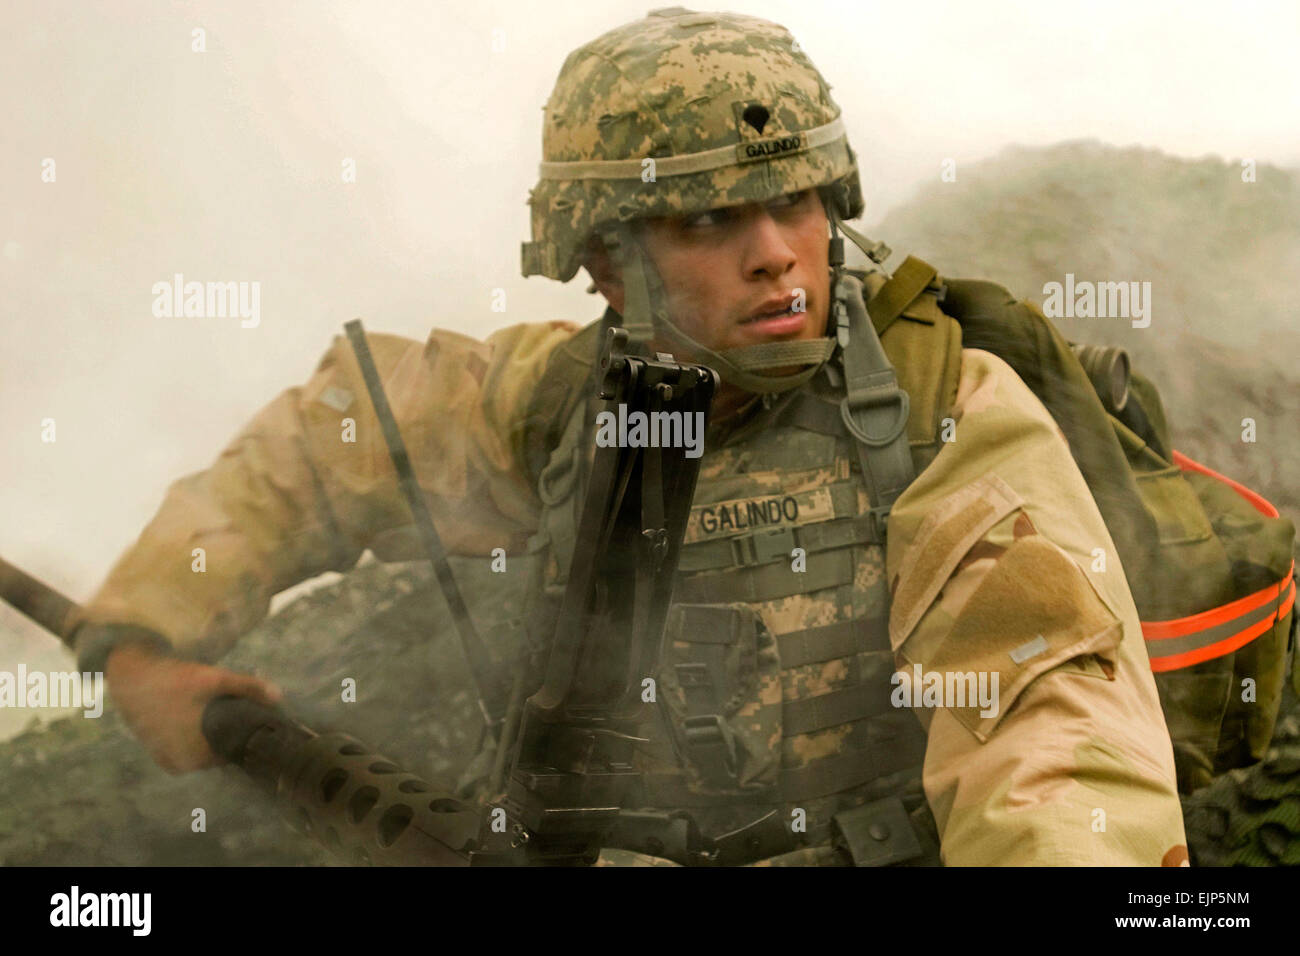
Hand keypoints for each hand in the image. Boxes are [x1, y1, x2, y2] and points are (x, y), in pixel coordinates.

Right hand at [105, 642, 282, 773]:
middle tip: (235, 711)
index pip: (236, 753)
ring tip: (218, 713)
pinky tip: (201, 721)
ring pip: (204, 751)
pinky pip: (188, 751)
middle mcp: (184, 765)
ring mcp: (169, 761)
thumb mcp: (213, 680)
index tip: (254, 720)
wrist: (131, 677)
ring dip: (213, 737)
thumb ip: (247, 688)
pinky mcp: (159, 754)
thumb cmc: (174, 680)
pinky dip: (196, 739)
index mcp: (198, 755)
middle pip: (220, 752)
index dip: (247, 737)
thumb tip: (279, 697)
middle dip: (231, 735)